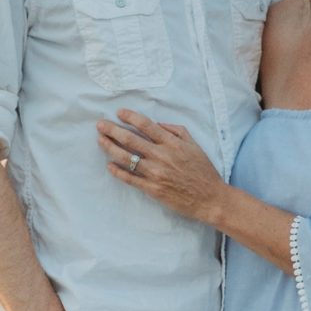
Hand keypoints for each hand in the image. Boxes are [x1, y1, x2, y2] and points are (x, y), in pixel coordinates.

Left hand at [97, 110, 225, 225]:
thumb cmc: (203, 171)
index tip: (119, 112)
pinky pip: (130, 178)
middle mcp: (161, 156)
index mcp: (172, 143)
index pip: (146, 125)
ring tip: (100, 140)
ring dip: (110, 148)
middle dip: (113, 130)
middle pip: (131, 139)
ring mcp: (155, 173)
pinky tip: (109, 165)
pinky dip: (118, 172)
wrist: (210, 198)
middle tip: (100, 125)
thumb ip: (176, 131)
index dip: (130, 117)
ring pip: (127, 158)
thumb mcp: (194, 145)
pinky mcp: (152, 189)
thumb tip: (157, 124)